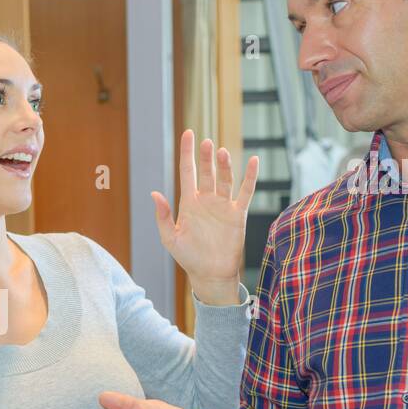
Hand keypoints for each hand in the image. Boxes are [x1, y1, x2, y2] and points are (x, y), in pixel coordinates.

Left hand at [150, 130, 257, 301]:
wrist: (210, 274)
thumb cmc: (188, 258)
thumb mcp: (170, 238)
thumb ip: (163, 216)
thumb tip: (154, 194)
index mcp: (189, 203)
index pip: (187, 172)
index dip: (187, 153)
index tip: (188, 134)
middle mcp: (206, 200)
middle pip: (207, 172)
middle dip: (205, 157)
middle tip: (205, 142)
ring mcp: (223, 206)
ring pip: (225, 179)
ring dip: (224, 166)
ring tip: (221, 152)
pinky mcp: (238, 214)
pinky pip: (246, 192)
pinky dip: (250, 177)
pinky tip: (253, 162)